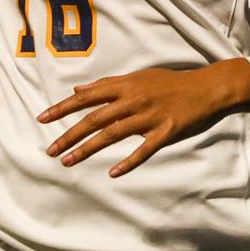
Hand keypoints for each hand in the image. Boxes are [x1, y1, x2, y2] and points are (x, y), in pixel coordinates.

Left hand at [38, 61, 249, 177]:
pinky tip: (113, 173)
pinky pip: (145, 149)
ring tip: (67, 161)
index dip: (63, 108)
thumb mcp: (138, 77)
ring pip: (113, 134)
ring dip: (88, 149)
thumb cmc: (170, 82)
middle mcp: (134, 99)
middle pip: (95, 118)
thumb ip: (108, 84)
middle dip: (69, 134)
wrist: (207, 87)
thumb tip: (78, 89)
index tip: (42, 119)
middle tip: (49, 150)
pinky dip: (129, 161)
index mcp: (126, 85)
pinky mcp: (166, 131)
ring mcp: (150, 116)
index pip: (87, 97)